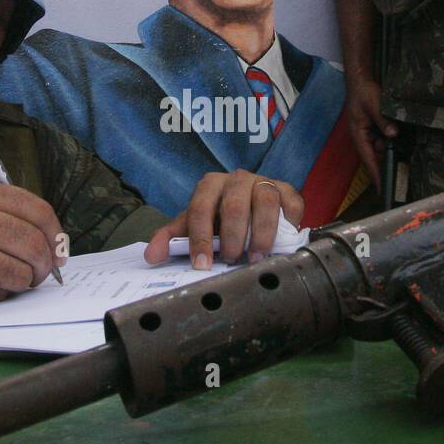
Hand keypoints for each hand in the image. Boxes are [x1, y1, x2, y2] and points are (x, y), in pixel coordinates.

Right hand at [0, 180, 66, 313]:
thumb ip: (3, 216)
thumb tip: (54, 243)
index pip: (39, 211)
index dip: (57, 236)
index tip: (59, 251)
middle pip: (35, 244)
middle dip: (46, 265)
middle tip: (40, 274)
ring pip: (22, 273)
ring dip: (24, 283)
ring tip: (10, 281)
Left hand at [144, 170, 304, 269]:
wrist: (252, 204)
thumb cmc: (219, 218)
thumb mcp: (194, 225)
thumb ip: (172, 239)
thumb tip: (151, 256)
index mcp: (210, 185)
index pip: (200, 208)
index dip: (200, 238)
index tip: (202, 264)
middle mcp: (237, 179)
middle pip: (234, 205)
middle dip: (232, 237)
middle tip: (231, 260)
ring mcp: (264, 183)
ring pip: (265, 202)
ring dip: (261, 233)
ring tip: (256, 257)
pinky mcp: (288, 191)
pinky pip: (291, 203)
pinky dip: (289, 223)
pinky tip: (284, 240)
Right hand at [346, 74, 395, 185]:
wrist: (360, 80)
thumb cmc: (363, 93)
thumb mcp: (375, 106)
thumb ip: (383, 121)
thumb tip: (393, 134)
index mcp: (358, 134)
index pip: (367, 158)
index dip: (375, 173)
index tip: (381, 187)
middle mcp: (362, 136)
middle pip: (375, 153)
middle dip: (387, 156)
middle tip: (400, 163)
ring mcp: (367, 131)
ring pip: (380, 145)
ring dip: (389, 144)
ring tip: (399, 140)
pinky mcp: (373, 126)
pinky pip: (382, 136)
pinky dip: (389, 136)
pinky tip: (397, 132)